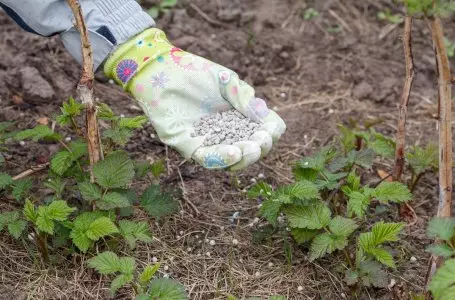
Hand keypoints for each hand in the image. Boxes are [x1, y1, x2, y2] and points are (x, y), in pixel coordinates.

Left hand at [104, 29, 285, 169]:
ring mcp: (208, 141)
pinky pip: (207, 160)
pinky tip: (234, 152)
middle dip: (259, 148)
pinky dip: (222, 158)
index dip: (270, 133)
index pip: (262, 131)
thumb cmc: (194, 72)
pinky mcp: (189, 147)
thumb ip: (244, 97)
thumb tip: (263, 115)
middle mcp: (226, 132)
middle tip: (260, 140)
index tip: (271, 128)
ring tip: (250, 148)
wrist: (162, 69)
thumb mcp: (226, 81)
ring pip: (231, 160)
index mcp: (239, 117)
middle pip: (250, 150)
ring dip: (244, 157)